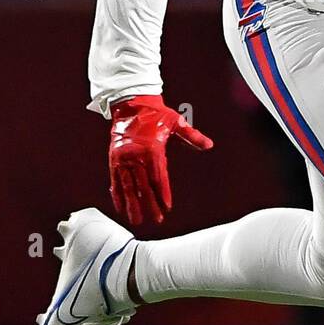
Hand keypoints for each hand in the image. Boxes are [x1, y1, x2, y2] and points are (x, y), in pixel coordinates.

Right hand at [109, 95, 212, 227]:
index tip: (167, 208)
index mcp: (152, 149)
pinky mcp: (114, 159)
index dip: (163, 193)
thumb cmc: (156, 114)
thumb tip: (209, 144)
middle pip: (144, 185)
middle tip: (157, 220)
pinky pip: (115, 180)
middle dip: (150, 204)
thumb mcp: (176, 122)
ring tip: (136, 220)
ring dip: (132, 205)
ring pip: (128, 186)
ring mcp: (123, 158)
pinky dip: (117, 195)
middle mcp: (135, 156)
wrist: (131, 104)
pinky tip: (120, 208)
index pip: (159, 177)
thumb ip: (192, 136)